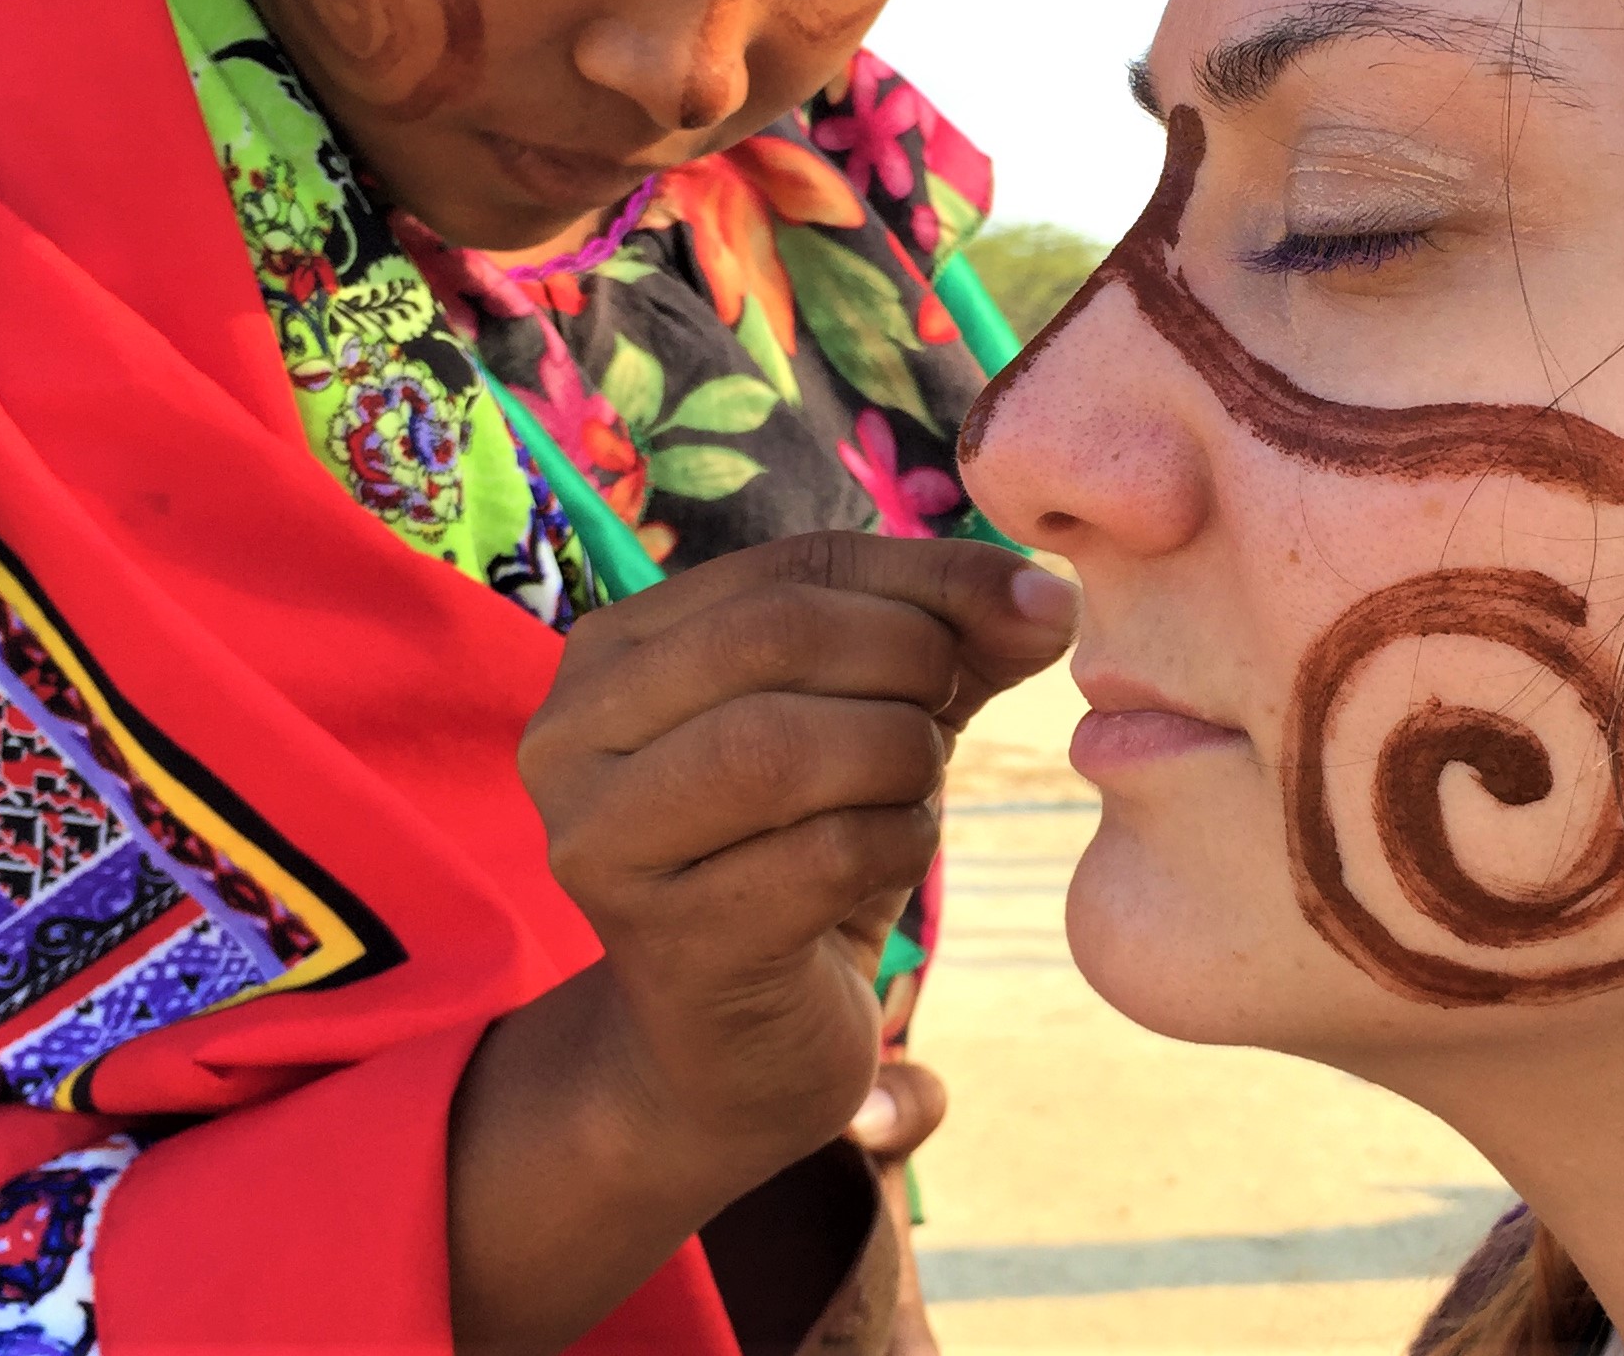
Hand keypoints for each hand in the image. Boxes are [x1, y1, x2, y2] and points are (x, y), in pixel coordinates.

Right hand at [450, 533, 1075, 1353]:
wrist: (731, 1057)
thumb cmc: (799, 858)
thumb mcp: (872, 722)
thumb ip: (952, 643)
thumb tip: (1047, 596)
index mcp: (614, 655)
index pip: (792, 567)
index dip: (929, 577)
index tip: (1027, 610)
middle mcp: (575, 738)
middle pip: (778, 634)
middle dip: (909, 661)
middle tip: (950, 716)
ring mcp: (606, 845)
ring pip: (786, 745)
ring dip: (897, 757)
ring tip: (911, 790)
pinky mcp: (672, 942)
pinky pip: (824, 855)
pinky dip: (895, 844)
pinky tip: (889, 861)